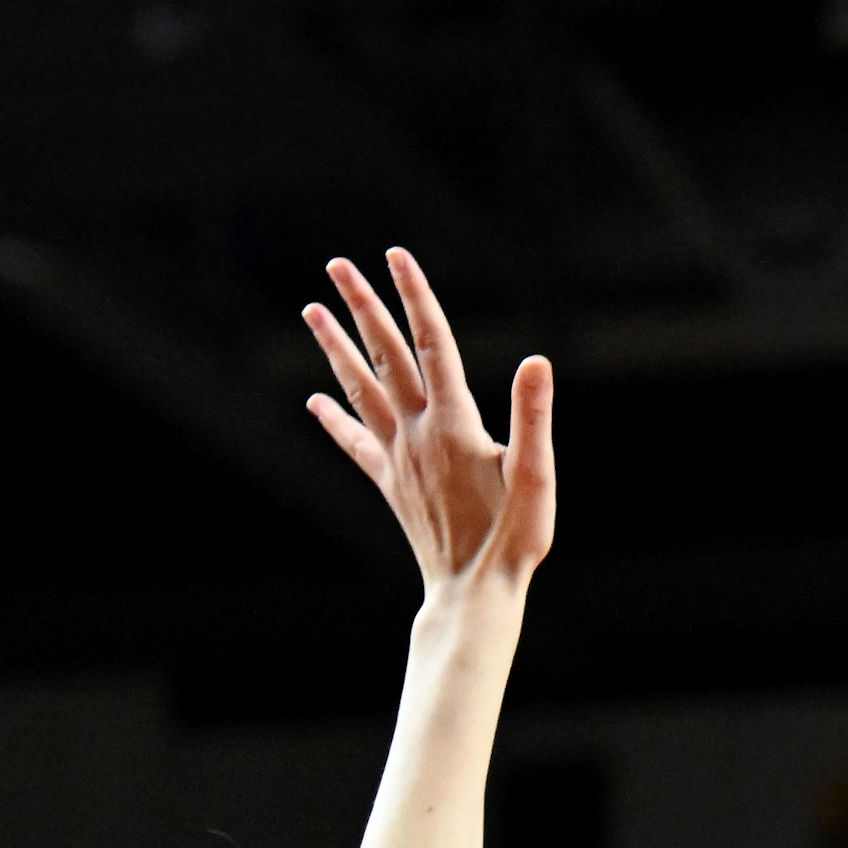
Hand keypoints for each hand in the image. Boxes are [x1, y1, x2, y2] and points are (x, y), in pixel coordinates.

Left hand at [304, 248, 556, 602]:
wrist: (474, 591)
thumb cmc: (515, 537)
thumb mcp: (537, 475)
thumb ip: (533, 415)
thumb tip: (537, 360)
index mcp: (455, 423)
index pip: (433, 344)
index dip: (415, 297)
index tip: (396, 256)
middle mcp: (417, 432)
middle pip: (384, 355)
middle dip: (361, 306)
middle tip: (337, 265)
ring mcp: (398, 458)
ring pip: (359, 390)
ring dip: (335, 347)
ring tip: (310, 310)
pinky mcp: (391, 484)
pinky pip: (355, 443)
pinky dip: (334, 419)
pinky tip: (315, 400)